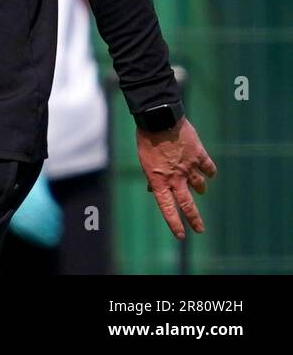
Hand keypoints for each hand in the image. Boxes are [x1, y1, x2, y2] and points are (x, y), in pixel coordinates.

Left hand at [136, 117, 217, 239]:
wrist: (158, 119)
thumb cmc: (147, 140)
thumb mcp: (144, 161)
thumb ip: (152, 177)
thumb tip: (153, 190)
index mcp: (158, 179)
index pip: (166, 207)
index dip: (174, 222)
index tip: (181, 236)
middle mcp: (175, 177)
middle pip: (187, 204)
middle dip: (194, 219)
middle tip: (200, 230)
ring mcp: (188, 167)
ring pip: (200, 185)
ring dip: (200, 188)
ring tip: (199, 187)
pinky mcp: (199, 155)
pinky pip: (209, 169)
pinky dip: (209, 171)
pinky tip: (208, 172)